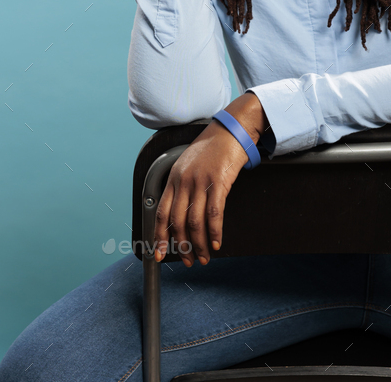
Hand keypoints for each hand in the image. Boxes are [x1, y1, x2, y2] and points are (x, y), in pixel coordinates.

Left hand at [153, 118, 252, 267]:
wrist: (230, 130)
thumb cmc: (212, 147)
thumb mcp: (189, 164)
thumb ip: (182, 186)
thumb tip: (182, 213)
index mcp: (174, 178)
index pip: (162, 213)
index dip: (160, 236)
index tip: (160, 253)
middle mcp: (184, 181)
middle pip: (178, 222)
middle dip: (183, 246)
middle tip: (189, 260)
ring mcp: (201, 182)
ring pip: (195, 222)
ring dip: (199, 244)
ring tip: (204, 256)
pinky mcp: (219, 182)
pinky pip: (214, 213)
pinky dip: (214, 232)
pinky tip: (216, 242)